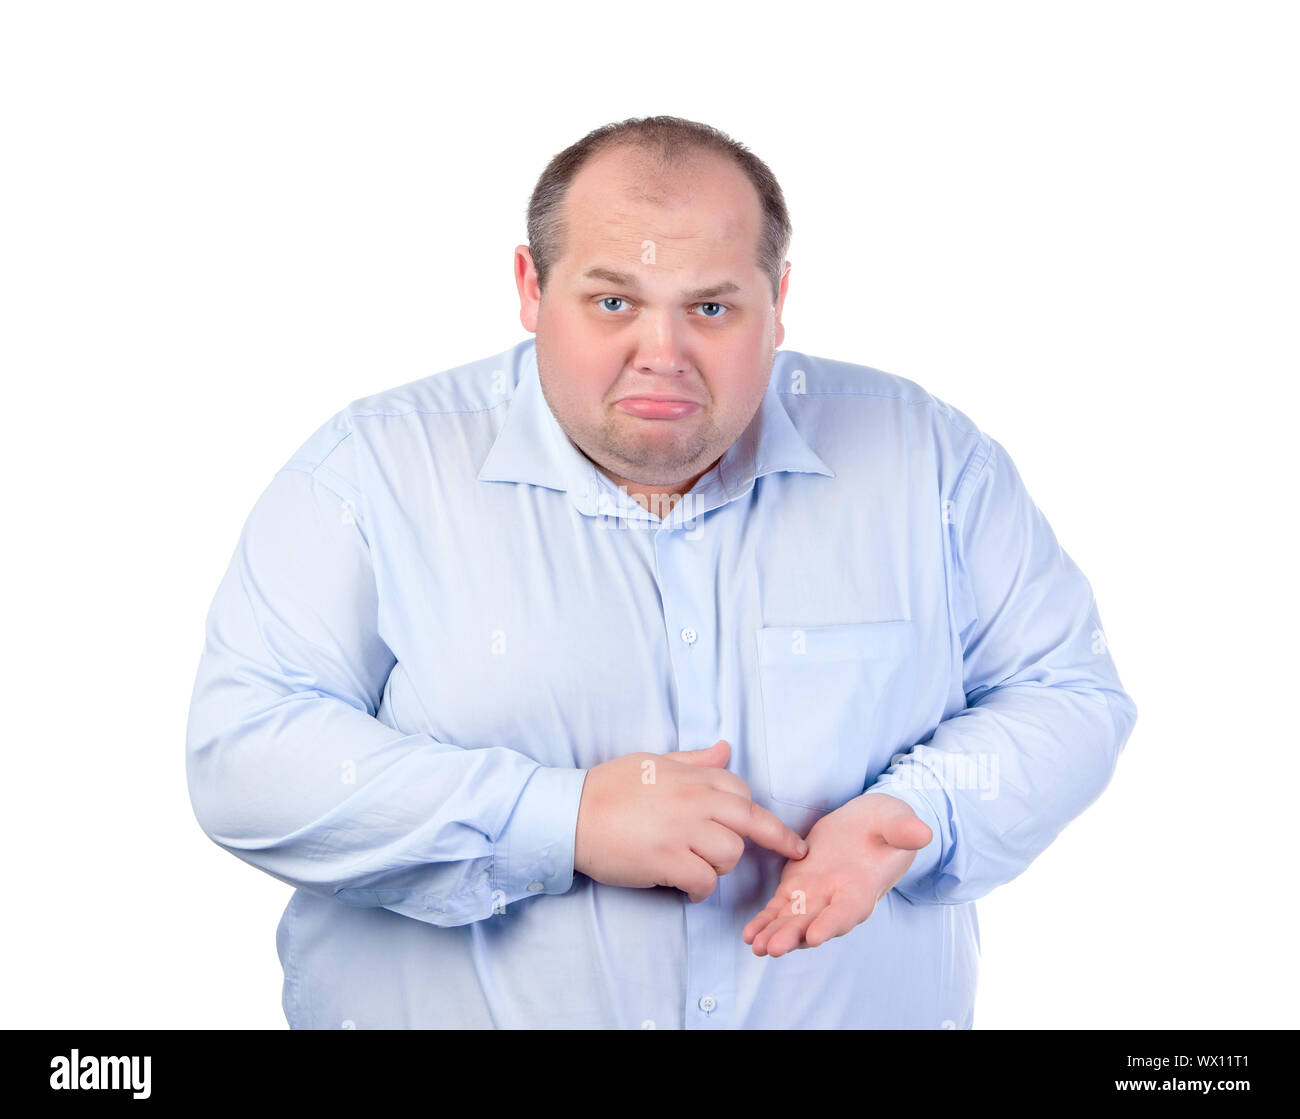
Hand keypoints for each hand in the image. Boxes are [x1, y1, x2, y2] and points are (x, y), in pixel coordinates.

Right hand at [574, 740, 808, 902]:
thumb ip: (695, 760)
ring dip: (722, 868)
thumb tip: (727, 749)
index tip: (765, 828)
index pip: (743, 792)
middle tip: (792, 853)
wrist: (570, 813)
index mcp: (692, 776)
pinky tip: (688, 889)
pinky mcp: (666, 860)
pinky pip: (704, 881)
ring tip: (701, 868)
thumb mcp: (654, 762)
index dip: (753, 813)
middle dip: (776, 840)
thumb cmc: (609, 787)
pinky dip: (701, 890)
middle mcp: (694, 801)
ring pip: (730, 856)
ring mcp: (682, 831)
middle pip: (751, 822)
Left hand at [742, 792, 931, 956]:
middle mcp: (838, 899)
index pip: (848, 910)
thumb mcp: (899, 824)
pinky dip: (765, 921)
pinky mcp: (797, 887)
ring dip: (774, 934)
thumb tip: (923, 832)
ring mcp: (816, 896)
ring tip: (756, 946)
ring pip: (793, 920)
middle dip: (794, 936)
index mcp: (863, 887)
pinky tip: (750, 935)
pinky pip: (779, 908)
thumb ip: (905, 832)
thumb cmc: (888, 827)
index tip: (815, 936)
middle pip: (815, 922)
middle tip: (774, 948)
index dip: (833, 923)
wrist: (869, 824)